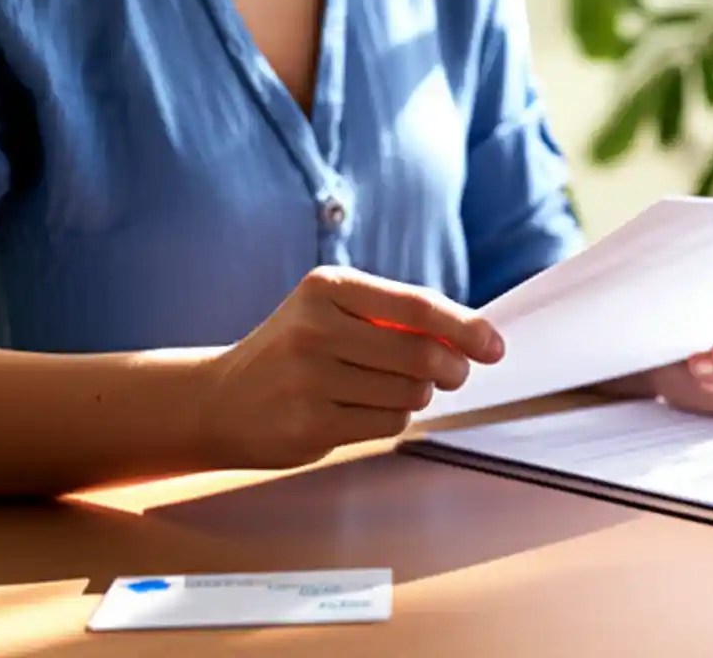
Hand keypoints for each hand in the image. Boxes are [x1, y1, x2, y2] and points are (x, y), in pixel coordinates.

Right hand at [197, 266, 503, 467]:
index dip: (465, 327)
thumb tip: (473, 340)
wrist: (218, 399)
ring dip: (415, 396)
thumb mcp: (332, 311)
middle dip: (451, 368)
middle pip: (421, 354)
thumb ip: (397, 318)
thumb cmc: (294, 350)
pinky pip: (387, 424)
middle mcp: (316, 328)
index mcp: (327, 287)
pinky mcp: (310, 424)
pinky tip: (361, 410)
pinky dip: (391, 419)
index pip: (416, 305)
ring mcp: (310, 379)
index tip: (494, 346)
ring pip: (409, 393)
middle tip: (453, 373)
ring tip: (384, 388)